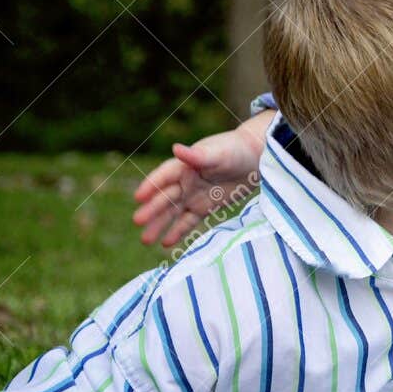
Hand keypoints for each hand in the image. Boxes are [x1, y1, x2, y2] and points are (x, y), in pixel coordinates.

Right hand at [132, 110, 273, 246]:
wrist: (255, 159)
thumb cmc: (235, 150)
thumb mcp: (217, 153)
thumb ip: (197, 155)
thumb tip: (176, 148)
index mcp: (184, 166)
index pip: (163, 176)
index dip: (151, 185)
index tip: (138, 197)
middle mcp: (184, 182)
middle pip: (165, 197)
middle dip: (151, 210)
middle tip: (137, 222)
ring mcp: (193, 196)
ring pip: (173, 212)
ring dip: (159, 225)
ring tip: (145, 240)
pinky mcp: (204, 208)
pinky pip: (189, 221)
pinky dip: (178, 231)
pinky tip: (166, 243)